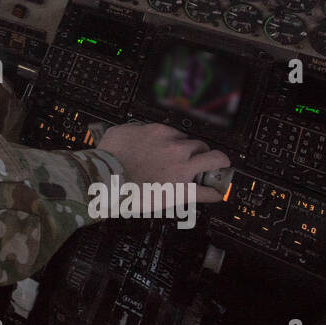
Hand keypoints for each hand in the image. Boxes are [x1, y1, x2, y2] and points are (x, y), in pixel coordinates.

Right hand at [97, 122, 227, 203]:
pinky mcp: (183, 191)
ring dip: (216, 164)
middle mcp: (175, 148)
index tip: (178, 149)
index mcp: (159, 133)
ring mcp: (182, 169)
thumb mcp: (118, 133)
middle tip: (198, 159)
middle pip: (199, 145)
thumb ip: (131, 131)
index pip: (179, 135)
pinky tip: (217, 194)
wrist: (106, 180)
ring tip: (219, 170)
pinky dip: (214, 193)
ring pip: (213, 160)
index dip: (179, 143)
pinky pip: (207, 191)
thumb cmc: (108, 160)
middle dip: (199, 152)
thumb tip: (132, 132)